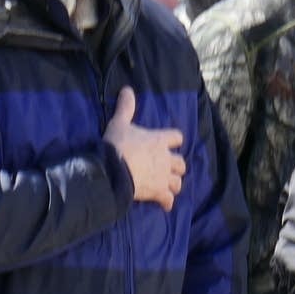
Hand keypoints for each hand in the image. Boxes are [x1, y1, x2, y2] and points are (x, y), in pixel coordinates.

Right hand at [105, 87, 184, 212]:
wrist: (113, 170)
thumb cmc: (117, 145)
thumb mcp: (119, 123)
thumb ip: (126, 108)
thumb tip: (127, 89)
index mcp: (159, 140)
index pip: (177, 137)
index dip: (174, 140)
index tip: (170, 143)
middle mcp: (166, 159)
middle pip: (181, 163)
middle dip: (176, 166)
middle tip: (168, 168)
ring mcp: (163, 177)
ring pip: (178, 182)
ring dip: (174, 184)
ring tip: (167, 186)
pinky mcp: (158, 193)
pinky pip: (168, 200)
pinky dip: (167, 202)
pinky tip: (164, 204)